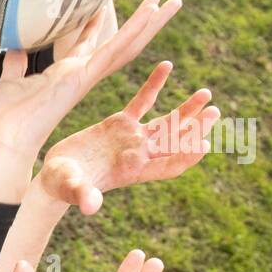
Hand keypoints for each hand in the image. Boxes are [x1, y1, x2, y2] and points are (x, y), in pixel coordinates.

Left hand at [0, 0, 182, 155]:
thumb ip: (16, 63)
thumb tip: (12, 47)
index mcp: (66, 72)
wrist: (4, 138)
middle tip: (161, 1)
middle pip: (118, 43)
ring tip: (171, 2)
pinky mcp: (83, 78)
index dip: (99, 22)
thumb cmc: (6, 117)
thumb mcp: (11, 80)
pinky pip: (114, 51)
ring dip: (149, 23)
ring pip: (125, 45)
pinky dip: (134, 31)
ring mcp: (85, 76)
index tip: (105, 1)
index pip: (89, 42)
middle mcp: (81, 74)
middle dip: (141, 23)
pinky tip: (151, 14)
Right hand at [39, 61, 219, 213]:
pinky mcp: (120, 124)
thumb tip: (90, 206)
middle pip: (175, 142)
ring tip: (206, 94)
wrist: (56, 175)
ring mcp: (132, 138)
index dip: (185, 158)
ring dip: (187, 110)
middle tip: (214, 112)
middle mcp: (138, 155)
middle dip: (195, 128)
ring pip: (166, 122)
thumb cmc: (63, 185)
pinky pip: (143, 101)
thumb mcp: (71, 189)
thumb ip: (83, 195)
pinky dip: (155, 84)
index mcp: (131, 171)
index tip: (202, 145)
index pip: (166, 167)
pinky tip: (167, 65)